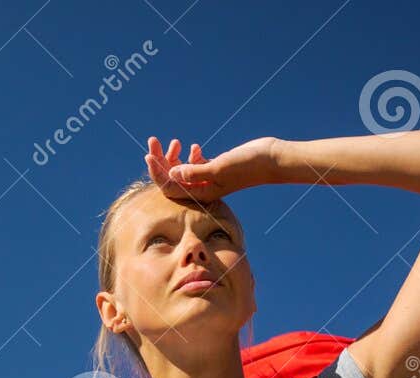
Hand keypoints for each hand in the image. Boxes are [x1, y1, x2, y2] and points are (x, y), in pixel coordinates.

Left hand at [145, 135, 279, 201]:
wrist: (270, 159)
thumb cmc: (246, 166)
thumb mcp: (218, 168)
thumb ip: (195, 172)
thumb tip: (172, 174)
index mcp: (200, 193)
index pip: (170, 187)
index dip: (156, 173)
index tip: (149, 156)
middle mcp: (202, 188)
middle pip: (173, 178)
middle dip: (161, 161)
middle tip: (152, 141)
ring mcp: (208, 178)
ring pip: (183, 169)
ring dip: (175, 156)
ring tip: (174, 142)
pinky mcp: (215, 168)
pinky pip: (195, 164)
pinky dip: (191, 155)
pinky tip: (194, 146)